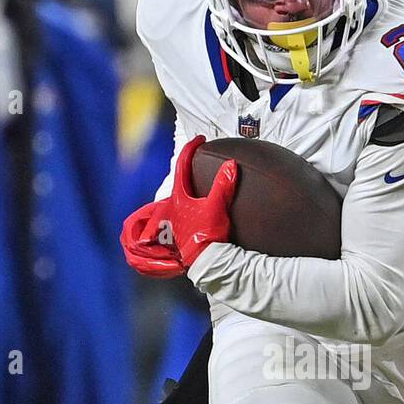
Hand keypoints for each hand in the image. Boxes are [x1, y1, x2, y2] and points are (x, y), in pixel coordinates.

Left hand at [120, 136, 238, 277]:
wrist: (203, 263)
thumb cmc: (205, 236)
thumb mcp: (216, 208)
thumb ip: (223, 186)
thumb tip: (231, 165)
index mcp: (178, 197)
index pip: (182, 166)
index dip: (190, 149)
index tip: (199, 140)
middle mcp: (172, 207)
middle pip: (177, 182)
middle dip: (186, 170)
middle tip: (196, 161)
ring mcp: (174, 221)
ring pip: (177, 198)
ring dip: (187, 189)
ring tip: (196, 185)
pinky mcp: (180, 233)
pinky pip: (182, 212)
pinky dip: (188, 205)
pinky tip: (194, 211)